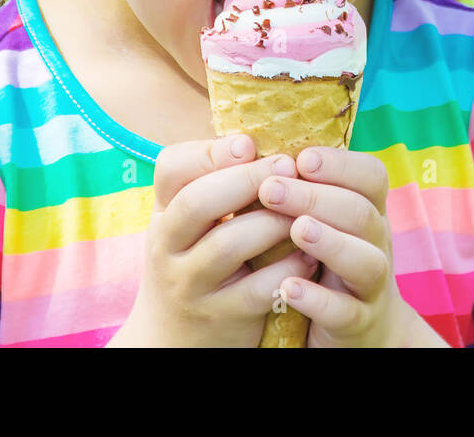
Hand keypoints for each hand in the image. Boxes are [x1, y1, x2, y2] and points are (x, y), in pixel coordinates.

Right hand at [111, 137, 317, 346]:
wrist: (174, 338)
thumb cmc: (196, 261)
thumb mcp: (190, 223)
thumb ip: (217, 181)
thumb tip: (264, 135)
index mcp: (165, 212)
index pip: (171, 168)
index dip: (210, 151)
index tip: (249, 144)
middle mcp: (168, 246)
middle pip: (198, 201)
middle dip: (248, 179)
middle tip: (288, 166)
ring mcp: (191, 284)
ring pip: (229, 244)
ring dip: (274, 222)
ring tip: (303, 211)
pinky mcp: (221, 317)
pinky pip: (257, 289)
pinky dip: (288, 269)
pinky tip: (309, 256)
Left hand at [257, 146, 413, 346]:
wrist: (359, 328)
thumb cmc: (325, 261)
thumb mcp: (322, 221)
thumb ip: (300, 191)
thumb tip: (249, 148)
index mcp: (368, 211)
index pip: (371, 176)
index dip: (341, 164)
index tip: (301, 158)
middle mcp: (377, 243)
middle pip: (361, 212)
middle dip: (317, 197)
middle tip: (271, 189)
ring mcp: (371, 285)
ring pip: (365, 260)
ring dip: (330, 242)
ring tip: (296, 230)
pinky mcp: (357, 323)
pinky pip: (345, 311)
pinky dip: (318, 299)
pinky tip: (288, 286)